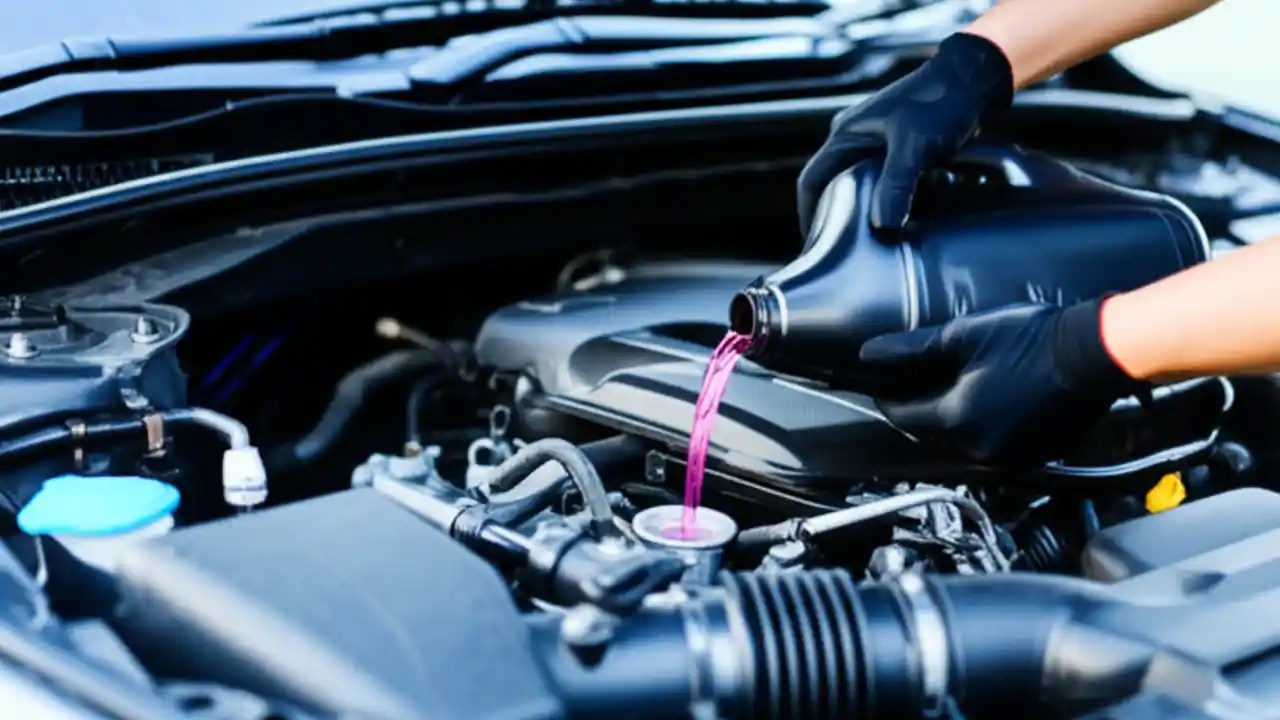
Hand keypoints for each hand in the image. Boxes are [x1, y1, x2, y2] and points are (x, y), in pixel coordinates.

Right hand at [797, 32, 1012, 235]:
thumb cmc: (941, 102)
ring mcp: (876, 139)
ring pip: (859, 182)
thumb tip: (883, 224)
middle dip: (837, 214)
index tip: (817, 245)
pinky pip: (882, 177)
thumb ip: (896, 184)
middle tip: (845, 246)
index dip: (810, 215)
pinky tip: (902, 211)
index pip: (811, 180)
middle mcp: (855, 136)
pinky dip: (887, 196)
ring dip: (864, 206)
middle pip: (832, 184)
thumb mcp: (915, 147)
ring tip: (872, 235)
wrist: (975, 78)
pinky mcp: (899, 144)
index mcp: (846, 134)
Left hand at [858, 299, 1144, 466]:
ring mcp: (1009, 458)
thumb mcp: (964, 336)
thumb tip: (869, 354)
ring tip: (958, 387)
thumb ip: (912, 350)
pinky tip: (990, 403)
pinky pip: (990, 449)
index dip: (888, 397)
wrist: (1095, 354)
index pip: (901, 417)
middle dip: (918, 409)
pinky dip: (981, 430)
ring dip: (950, 422)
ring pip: (959, 444)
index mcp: (958, 419)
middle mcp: (980, 449)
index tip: (885, 382)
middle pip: (928, 433)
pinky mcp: (1032, 458)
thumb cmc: (1034, 339)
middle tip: (919, 380)